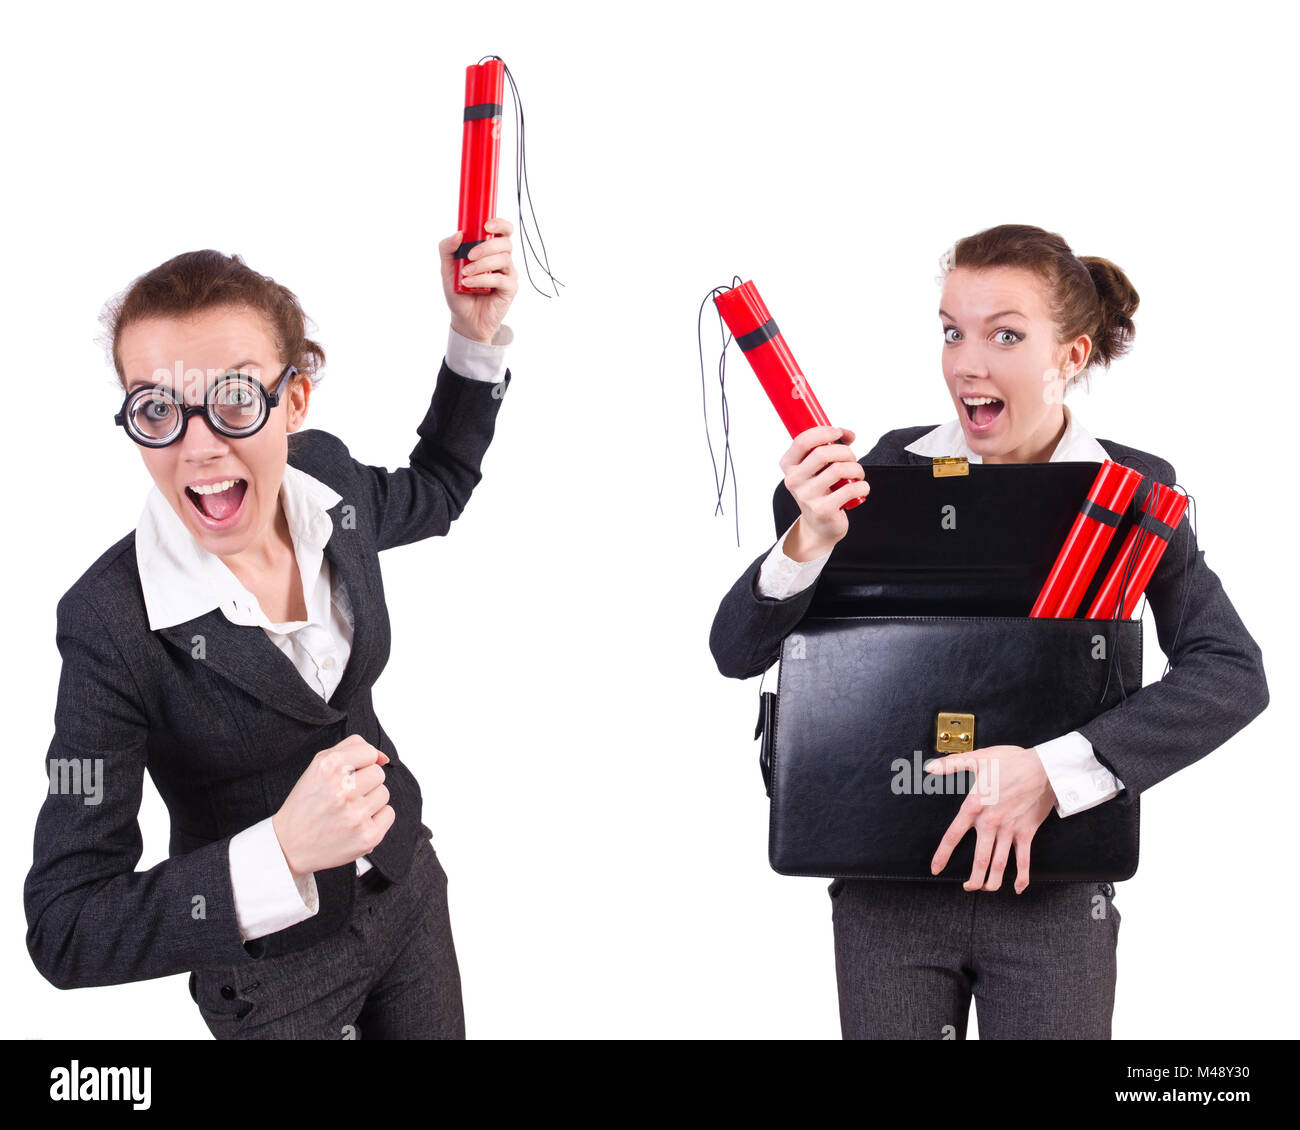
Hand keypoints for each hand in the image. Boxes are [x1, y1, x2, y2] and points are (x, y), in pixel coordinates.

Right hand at [271, 735, 392, 878]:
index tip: (348, 775)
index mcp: (329, 766)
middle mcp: (343, 789)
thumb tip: (384, 757)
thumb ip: (352, 748)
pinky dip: (376, 819)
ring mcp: (356, 814)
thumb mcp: (319, 766)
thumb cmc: (306, 804)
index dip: (360, 764)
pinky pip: (389, 814)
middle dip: (364, 783)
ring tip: (348, 811)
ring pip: (384, 793)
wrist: (289, 845)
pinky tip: (356, 823)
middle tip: (344, 797)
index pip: (369, 752)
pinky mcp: (367, 836)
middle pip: (378, 774)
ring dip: (369, 801)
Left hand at [440, 217, 517, 343]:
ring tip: (466, 274)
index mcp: (491, 250)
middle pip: (505, 243)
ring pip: (503, 259)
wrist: (464, 318)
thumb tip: (458, 234)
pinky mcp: (510, 289)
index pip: (504, 231)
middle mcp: (503, 260)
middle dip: (486, 247)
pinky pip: (501, 279)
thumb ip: (448, 248)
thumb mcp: (447, 268)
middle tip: (469, 256)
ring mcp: (508, 274)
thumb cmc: (459, 292)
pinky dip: (483, 279)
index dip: (500, 224)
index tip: (486, 226)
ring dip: (482, 264)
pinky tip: (469, 283)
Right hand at [778, 426, 868, 559]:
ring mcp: (806, 497)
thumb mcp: (818, 467)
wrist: (819, 525)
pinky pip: (850, 489)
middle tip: (852, 458)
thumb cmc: (821, 490)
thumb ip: (829, 446)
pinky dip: (862, 485)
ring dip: (856, 468)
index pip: (802, 441)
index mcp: (789, 466)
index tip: (839, 432)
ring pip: (839, 469)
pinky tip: (862, 487)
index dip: (824, 432)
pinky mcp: (822, 510)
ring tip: (858, 474)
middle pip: (823, 453)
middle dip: (845, 452)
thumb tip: (848, 434)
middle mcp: (793, 481)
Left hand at [924, 744, 1056, 892]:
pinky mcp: (1027, 833)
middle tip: (967, 887)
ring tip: (986, 890)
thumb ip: (952, 764)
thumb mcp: (978, 759)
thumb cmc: (1012, 761)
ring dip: (992, 881)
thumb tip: (929, 767)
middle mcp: (991, 822)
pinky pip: (1024, 860)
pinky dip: (1021, 877)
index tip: (936, 868)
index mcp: (975, 806)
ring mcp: (1010, 830)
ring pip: (999, 864)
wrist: (1044, 767)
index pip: (953, 835)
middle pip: (980, 858)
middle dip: (973, 878)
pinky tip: (1017, 888)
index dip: (943, 854)